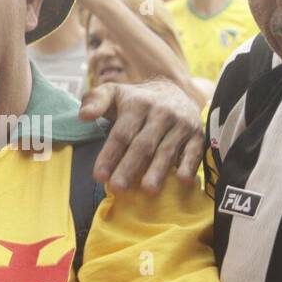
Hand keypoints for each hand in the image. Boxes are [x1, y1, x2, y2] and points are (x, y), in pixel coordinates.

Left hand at [79, 80, 203, 191]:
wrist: (175, 92)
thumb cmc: (137, 101)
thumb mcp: (114, 93)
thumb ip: (95, 101)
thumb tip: (84, 115)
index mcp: (138, 104)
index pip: (122, 133)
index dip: (110, 155)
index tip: (99, 176)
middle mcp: (161, 112)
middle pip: (143, 144)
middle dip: (130, 166)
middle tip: (118, 188)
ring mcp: (181, 124)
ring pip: (167, 150)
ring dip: (158, 170)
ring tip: (148, 190)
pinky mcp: (198, 135)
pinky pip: (194, 151)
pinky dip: (189, 165)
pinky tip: (183, 180)